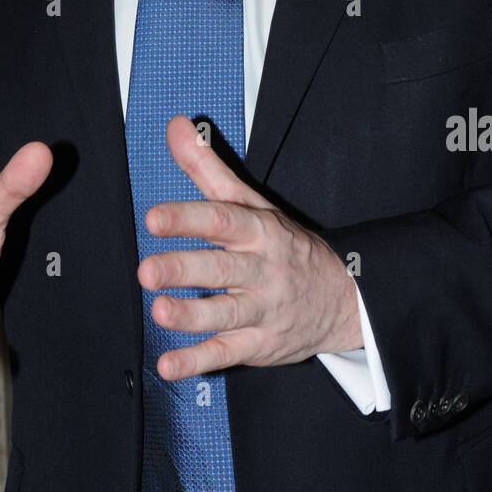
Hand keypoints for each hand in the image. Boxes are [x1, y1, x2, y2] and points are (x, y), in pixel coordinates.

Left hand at [138, 116, 361, 379]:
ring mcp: (262, 309)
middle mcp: (261, 270)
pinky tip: (169, 365)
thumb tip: (175, 126)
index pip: (223, 220)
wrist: (343, 297)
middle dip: (183, 269)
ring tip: (159, 311)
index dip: (188, 218)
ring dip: (190, 316)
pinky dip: (197, 362)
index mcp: (259, 230)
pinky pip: (227, 355)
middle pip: (221, 269)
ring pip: (225, 314)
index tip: (155, 217)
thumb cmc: (285, 245)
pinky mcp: (260, 344)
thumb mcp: (252, 202)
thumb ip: (207, 167)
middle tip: (147, 271)